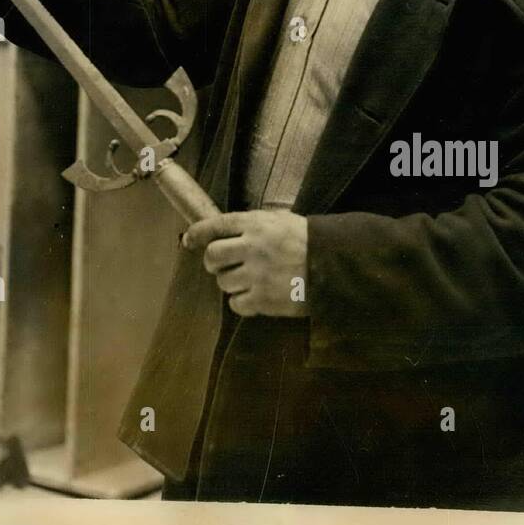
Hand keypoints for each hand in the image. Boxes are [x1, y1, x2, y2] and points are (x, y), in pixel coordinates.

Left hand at [182, 210, 308, 317]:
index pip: (215, 226)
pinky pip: (236, 304)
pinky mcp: (264, 300)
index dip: (197, 233)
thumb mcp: (281, 220)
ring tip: (247, 280)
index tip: (188, 240)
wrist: (335, 266)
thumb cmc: (309, 240)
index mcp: (255, 224)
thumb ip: (253, 224)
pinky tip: (254, 296)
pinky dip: (241, 302)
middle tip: (222, 265)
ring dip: (230, 282)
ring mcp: (257, 275)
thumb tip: (226, 230)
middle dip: (213, 262)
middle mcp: (252, 248)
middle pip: (212, 256)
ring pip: (223, 282)